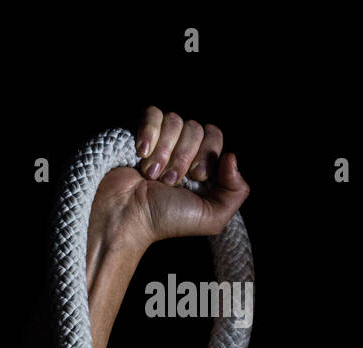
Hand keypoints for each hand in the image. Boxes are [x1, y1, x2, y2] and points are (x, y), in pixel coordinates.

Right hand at [88, 106, 249, 252]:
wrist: (126, 215)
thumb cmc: (167, 218)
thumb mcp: (212, 217)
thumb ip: (236, 192)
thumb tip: (231, 156)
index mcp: (204, 166)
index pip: (215, 137)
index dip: (208, 154)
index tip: (196, 178)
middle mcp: (184, 150)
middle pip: (196, 128)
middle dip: (184, 156)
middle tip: (170, 180)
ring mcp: (162, 140)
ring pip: (174, 120)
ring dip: (164, 151)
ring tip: (152, 174)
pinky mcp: (139, 133)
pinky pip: (153, 113)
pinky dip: (149, 132)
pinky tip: (141, 153)